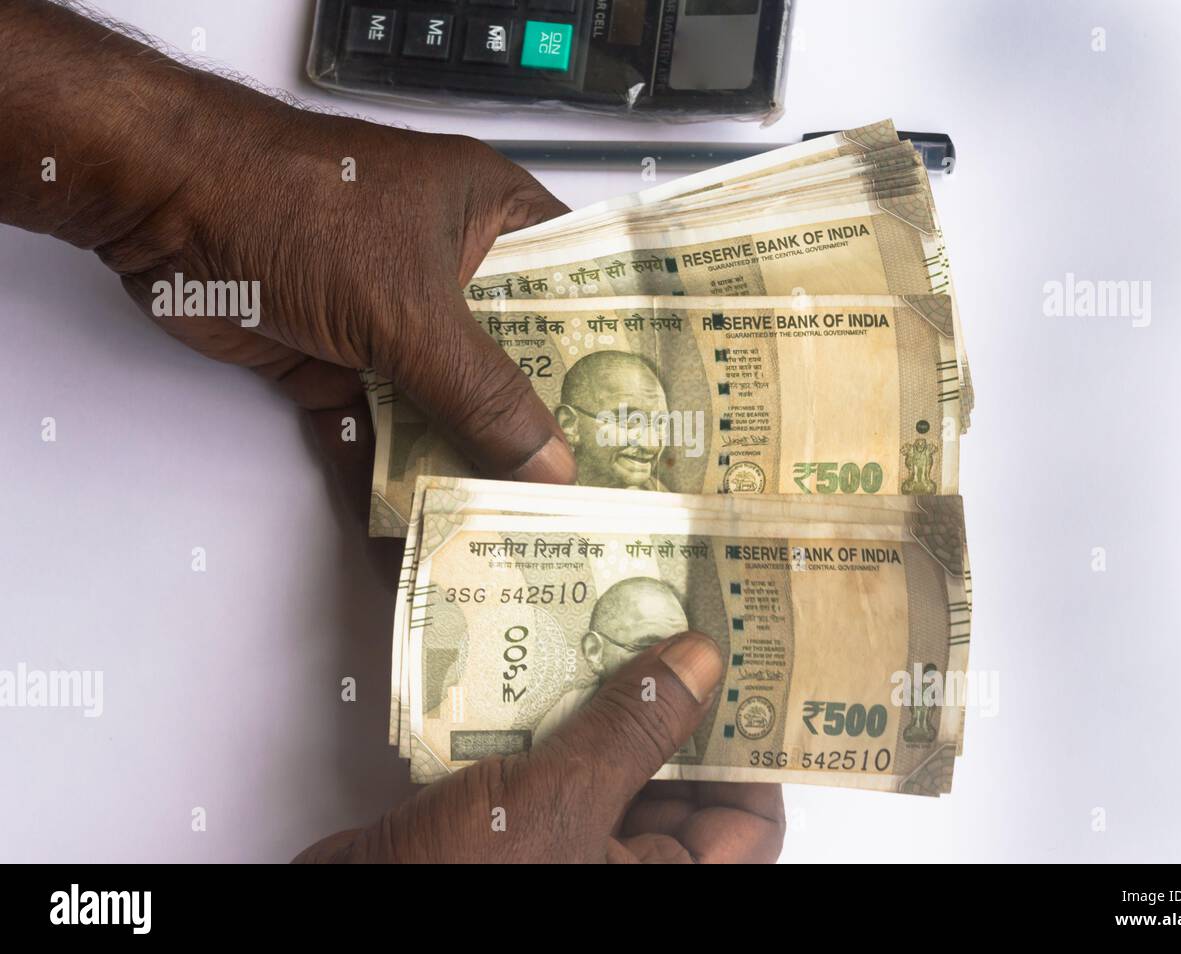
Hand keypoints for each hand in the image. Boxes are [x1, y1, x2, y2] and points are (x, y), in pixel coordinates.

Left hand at [108, 89, 576, 497]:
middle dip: (541, 428)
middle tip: (591, 495)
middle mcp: (452, 269)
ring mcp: (395, 320)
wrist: (163, 208)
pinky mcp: (342, 364)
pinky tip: (423, 531)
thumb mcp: (412, 306)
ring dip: (468, 462)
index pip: (575, 288)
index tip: (643, 421)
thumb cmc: (298, 209)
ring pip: (449, 405)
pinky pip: (384, 431)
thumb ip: (484, 392)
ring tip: (518, 527)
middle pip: (514, 362)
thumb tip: (550, 467)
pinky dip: (394, 478)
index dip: (610, 353)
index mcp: (493, 219)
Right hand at [296, 633, 784, 862]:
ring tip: (624, 627)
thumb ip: (637, 728)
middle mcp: (623, 869)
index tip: (749, 678)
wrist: (347, 902)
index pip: (748, 823)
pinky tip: (557, 660)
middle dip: (680, 707)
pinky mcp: (520, 824)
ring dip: (616, 700)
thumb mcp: (562, 799)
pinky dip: (562, 715)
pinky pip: (563, 762)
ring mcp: (571, 846)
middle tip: (683, 631)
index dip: (754, 751)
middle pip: (684, 782)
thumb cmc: (457, 883)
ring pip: (620, 764)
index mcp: (659, 886)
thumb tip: (701, 665)